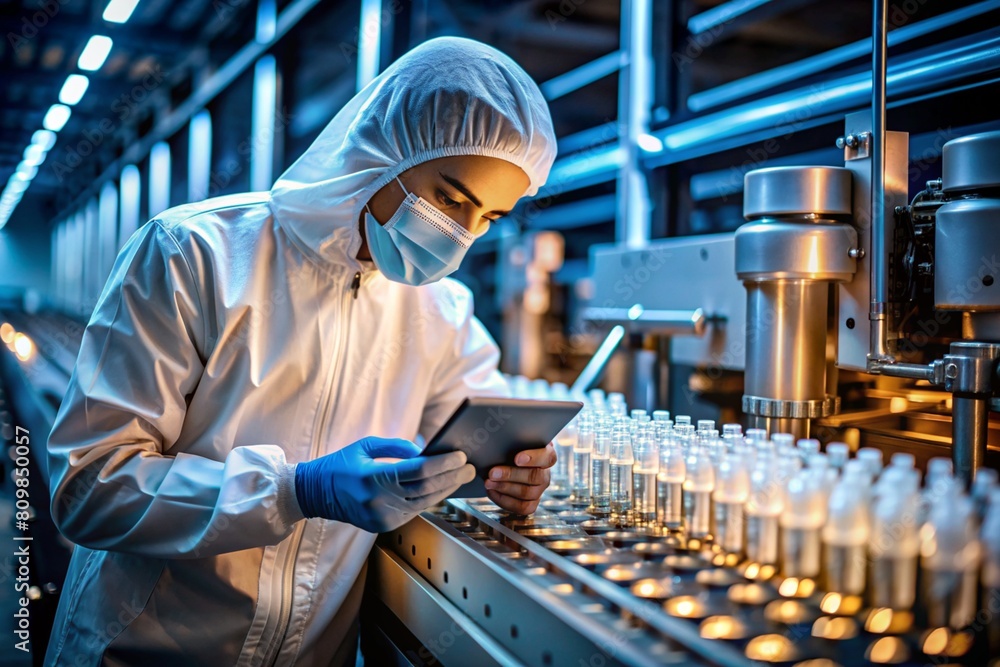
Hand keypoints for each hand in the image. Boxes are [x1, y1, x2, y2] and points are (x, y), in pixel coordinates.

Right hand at [294, 436, 474, 532]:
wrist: (315, 494)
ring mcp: (382, 517)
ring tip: (461, 477)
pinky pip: (414, 511)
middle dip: (451, 477)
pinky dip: (430, 499)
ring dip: (445, 489)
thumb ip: (397, 448)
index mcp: (372, 478)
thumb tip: (425, 451)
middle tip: (469, 467)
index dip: (443, 464)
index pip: (418, 472)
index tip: (459, 455)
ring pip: (424, 503)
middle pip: (426, 489)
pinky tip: (443, 488)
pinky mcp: (383, 526)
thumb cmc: (340, 465)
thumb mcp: (365, 446)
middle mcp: (379, 501)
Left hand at [484, 443, 555, 514]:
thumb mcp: (514, 439)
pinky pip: (522, 507)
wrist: (505, 460)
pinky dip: (504, 501)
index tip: (516, 458)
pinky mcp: (531, 503)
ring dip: (505, 488)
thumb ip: (513, 438)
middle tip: (492, 472)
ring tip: (488, 482)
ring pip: (527, 494)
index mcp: (546, 454)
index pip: (548, 457)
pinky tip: (492, 492)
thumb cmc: (511, 447)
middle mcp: (545, 474)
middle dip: (511, 475)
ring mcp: (539, 490)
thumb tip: (499, 435)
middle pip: (535, 477)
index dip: (534, 458)